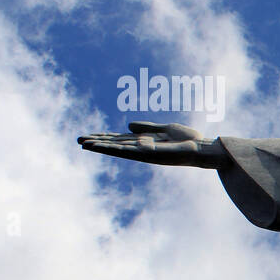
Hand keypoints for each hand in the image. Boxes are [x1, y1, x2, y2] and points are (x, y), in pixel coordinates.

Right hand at [77, 121, 229, 168]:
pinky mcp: (146, 154)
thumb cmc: (188, 139)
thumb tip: (127, 125)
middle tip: (78, 141)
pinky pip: (125, 151)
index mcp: (145, 141)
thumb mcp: (164, 129)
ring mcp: (143, 152)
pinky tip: (99, 147)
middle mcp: (141, 148)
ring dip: (99, 147)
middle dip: (97, 142)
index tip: (88, 137)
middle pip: (115, 144)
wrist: (201, 148)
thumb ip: (146, 127)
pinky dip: (111, 148)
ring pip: (116, 149)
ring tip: (82, 144)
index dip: (104, 137)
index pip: (120, 139)